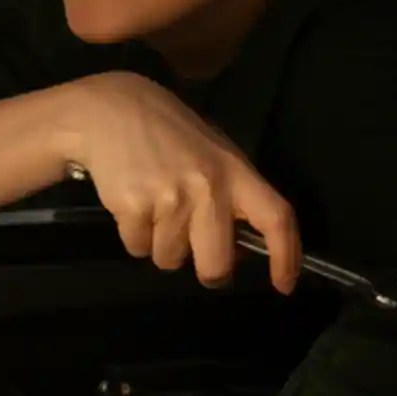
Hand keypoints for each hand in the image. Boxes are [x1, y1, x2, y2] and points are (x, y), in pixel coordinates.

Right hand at [63, 71, 301, 292]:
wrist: (110, 110)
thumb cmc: (166, 132)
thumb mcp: (211, 153)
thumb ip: (230, 196)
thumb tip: (236, 249)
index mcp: (235, 171)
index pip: (275, 218)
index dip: (286, 257)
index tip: (283, 285)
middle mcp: (207, 187)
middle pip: (216, 264)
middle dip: (207, 271)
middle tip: (195, 255)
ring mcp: (169, 198)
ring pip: (170, 259)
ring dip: (160, 245)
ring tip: (152, 206)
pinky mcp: (133, 207)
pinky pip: (137, 248)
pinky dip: (133, 235)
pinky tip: (131, 203)